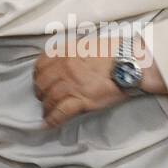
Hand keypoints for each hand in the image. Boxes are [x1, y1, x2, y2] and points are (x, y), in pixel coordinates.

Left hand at [33, 31, 166, 127]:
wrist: (129, 62)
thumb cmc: (116, 52)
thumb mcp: (90, 43)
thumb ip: (76, 50)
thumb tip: (72, 56)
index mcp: (67, 52)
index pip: (42, 64)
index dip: (38, 74)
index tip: (40, 79)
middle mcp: (65, 68)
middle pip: (42, 83)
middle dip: (41, 91)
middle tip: (43, 97)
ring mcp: (72, 85)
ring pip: (50, 98)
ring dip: (46, 107)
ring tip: (47, 112)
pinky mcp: (81, 100)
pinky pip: (61, 112)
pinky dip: (52, 119)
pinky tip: (49, 123)